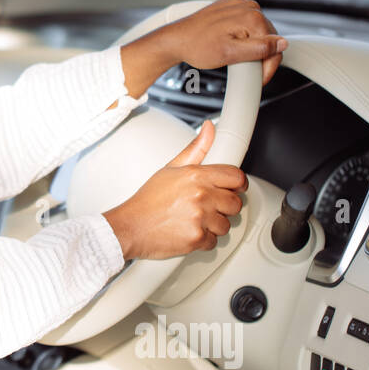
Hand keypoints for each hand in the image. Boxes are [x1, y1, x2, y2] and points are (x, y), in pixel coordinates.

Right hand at [102, 120, 247, 260]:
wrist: (130, 226)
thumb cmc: (148, 200)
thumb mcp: (170, 169)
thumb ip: (196, 149)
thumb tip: (210, 128)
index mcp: (196, 175)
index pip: (235, 177)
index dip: (238, 184)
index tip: (236, 188)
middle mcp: (201, 195)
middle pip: (235, 203)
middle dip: (224, 206)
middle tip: (208, 206)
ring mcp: (200, 218)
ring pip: (226, 225)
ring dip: (214, 225)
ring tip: (194, 220)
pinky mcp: (197, 238)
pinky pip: (214, 241)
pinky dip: (203, 240)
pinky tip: (188, 231)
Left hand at [165, 0, 285, 85]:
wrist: (176, 40)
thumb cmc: (197, 47)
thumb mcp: (231, 54)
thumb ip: (259, 49)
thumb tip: (282, 43)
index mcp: (251, 15)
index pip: (275, 43)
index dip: (269, 65)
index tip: (260, 78)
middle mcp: (247, 5)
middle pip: (268, 36)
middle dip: (260, 54)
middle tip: (244, 68)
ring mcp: (238, 3)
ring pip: (257, 29)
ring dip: (251, 44)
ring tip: (235, 55)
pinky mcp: (230, 5)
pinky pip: (245, 22)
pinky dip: (242, 34)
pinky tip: (230, 41)